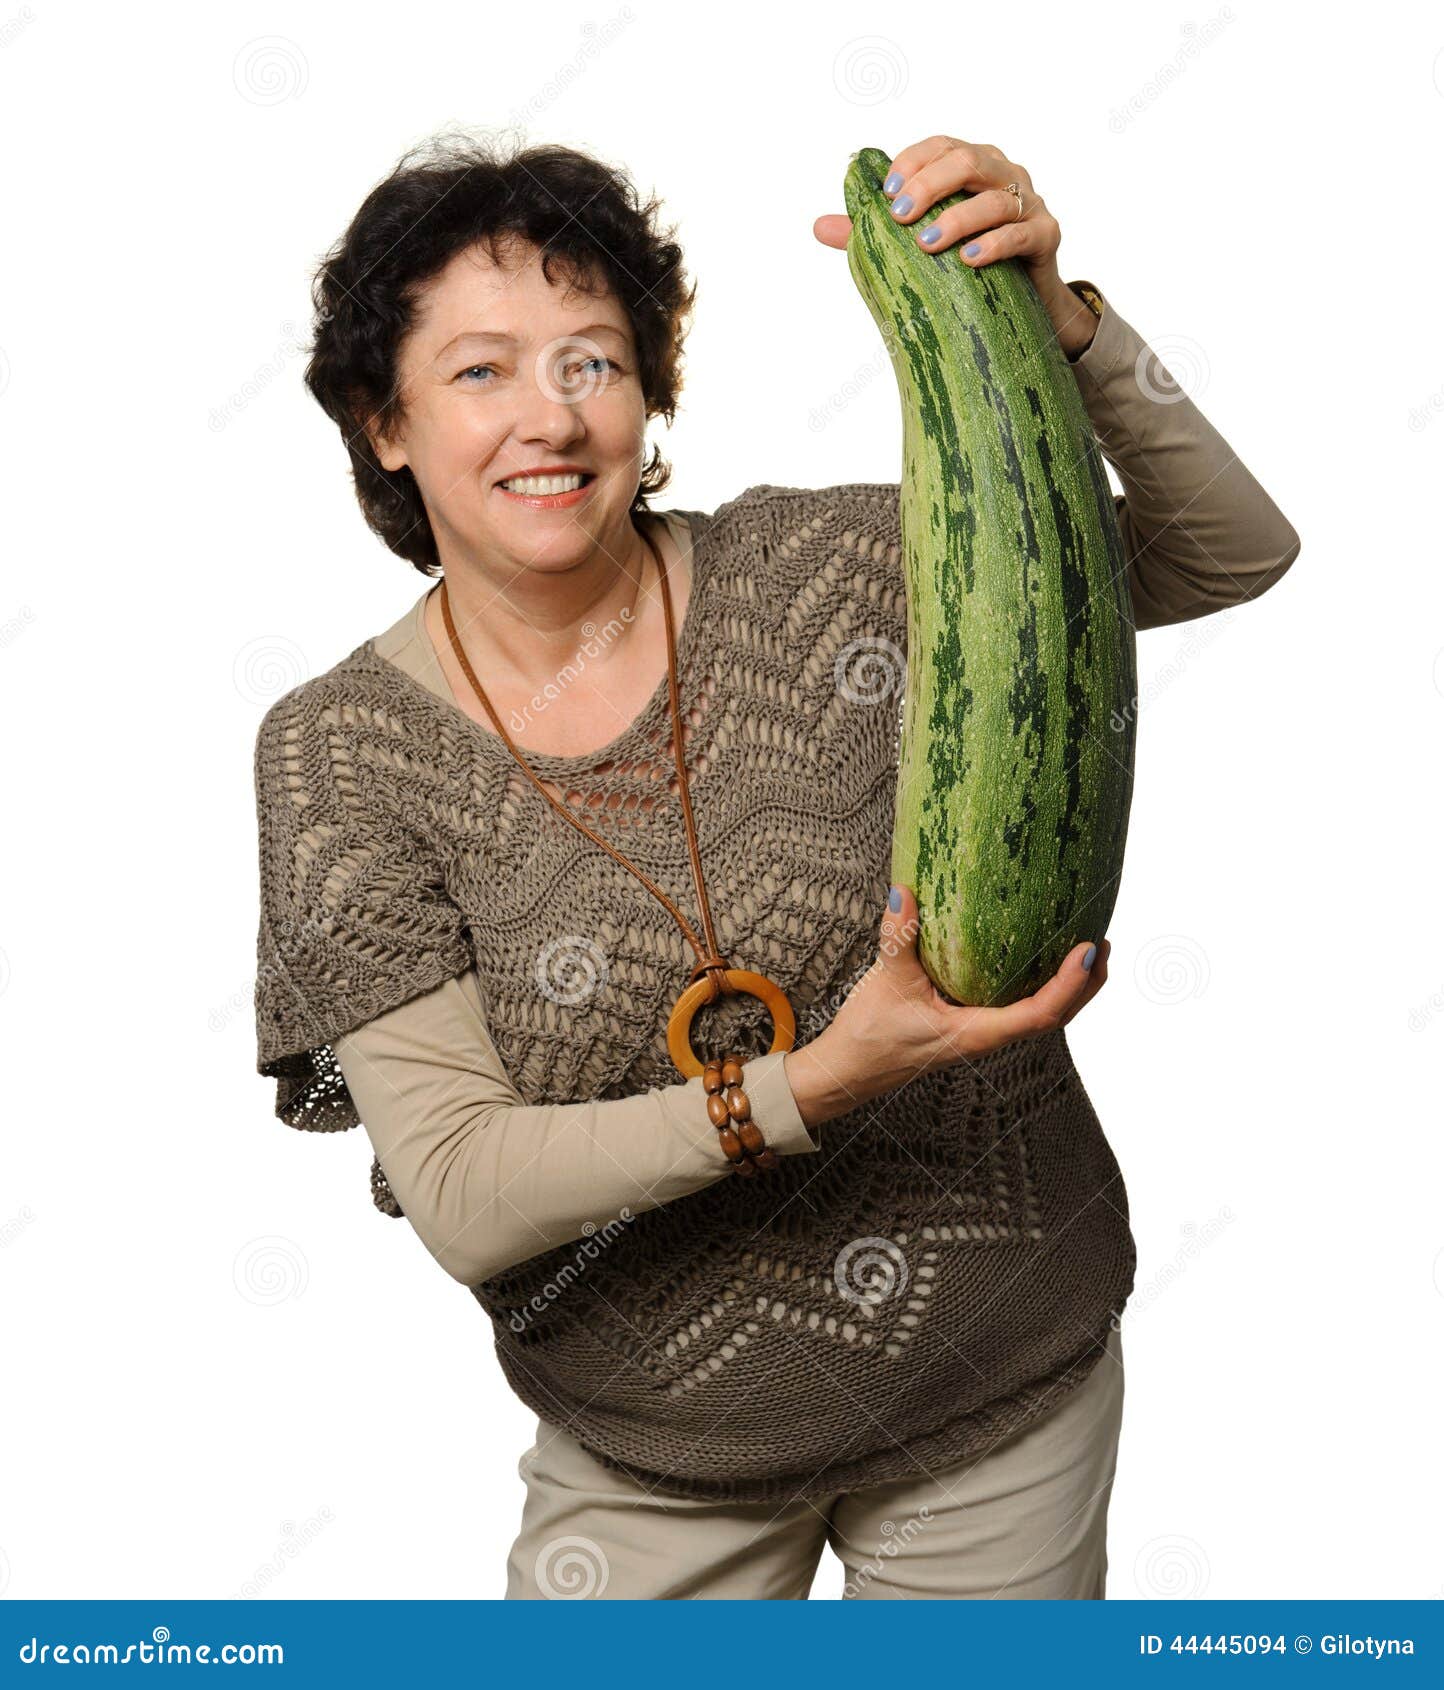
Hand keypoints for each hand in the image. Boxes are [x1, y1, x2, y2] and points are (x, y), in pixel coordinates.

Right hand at [784, 884, 1109, 1125]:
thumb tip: (906, 890)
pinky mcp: (970, 1025)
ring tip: (1084, 949)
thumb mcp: (886, 981)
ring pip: (1040, 1013)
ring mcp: (981, 1032)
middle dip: (1085, 984)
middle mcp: (987, 1036)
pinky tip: (1035, 957)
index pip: (1040, 1014)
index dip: (1070, 985)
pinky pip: (1018, 1007)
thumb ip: (899, 937)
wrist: (849, 1070)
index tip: (1088, 951)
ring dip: (1069, 986)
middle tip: (1101, 941)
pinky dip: (1040, 985)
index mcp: (976, 1033)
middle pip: (1055, 1017)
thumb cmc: (869, 1035)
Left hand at [814, 135, 1098, 357]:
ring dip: (958, 218)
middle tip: (899, 216)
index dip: (913, 162)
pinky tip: (970, 260)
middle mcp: (1002, 173)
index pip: (940, 146)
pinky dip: (995, 244)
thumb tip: (820, 226)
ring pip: (994, 198)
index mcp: (971, 165)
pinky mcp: (1046, 235)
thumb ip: (875, 235)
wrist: (1025, 303)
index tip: (885, 194)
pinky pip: (1022, 233)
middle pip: (966, 161)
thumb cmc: (967, 265)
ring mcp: (1028, 202)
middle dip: (930, 184)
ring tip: (927, 244)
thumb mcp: (921, 247)